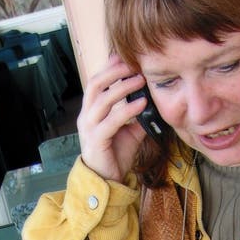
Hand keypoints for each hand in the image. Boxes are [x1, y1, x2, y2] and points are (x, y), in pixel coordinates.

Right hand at [77, 56, 149, 182]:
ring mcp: (89, 128)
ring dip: (123, 87)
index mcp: (91, 112)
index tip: (125, 57)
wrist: (107, 181)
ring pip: (102, 100)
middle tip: (134, 64)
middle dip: (114, 71)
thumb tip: (152, 101)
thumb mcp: (130, 132)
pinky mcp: (96, 141)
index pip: (96, 82)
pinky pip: (112, 121)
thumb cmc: (115, 156)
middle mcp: (87, 117)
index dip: (109, 68)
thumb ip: (137, 116)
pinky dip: (128, 109)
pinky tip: (142, 103)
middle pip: (95, 84)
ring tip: (141, 80)